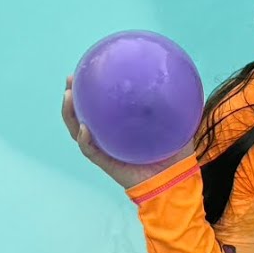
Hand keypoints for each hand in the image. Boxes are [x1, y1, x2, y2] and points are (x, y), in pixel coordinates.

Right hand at [62, 76, 192, 189]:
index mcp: (122, 127)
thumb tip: (184, 80)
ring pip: (79, 131)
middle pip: (83, 115)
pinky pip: (91, 151)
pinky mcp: (107, 164)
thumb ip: (180, 106)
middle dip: (73, 97)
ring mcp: (106, 149)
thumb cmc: (178, 155)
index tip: (87, 71)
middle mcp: (110, 136)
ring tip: (68, 97)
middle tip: (71, 79)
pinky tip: (85, 129)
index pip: (103, 106)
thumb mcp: (180, 125)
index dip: (92, 90)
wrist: (176, 181)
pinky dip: (85, 140)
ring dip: (71, 114)